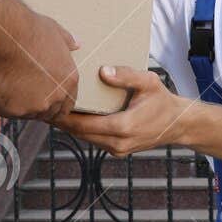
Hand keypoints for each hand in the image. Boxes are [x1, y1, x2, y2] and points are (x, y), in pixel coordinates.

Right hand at [0, 10, 79, 121]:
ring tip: (7, 90)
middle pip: (49, 113)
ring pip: (27, 114)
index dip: (55, 102)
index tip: (42, 97)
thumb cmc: (29, 29)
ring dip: (19, 106)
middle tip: (22, 96)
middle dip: (37, 106)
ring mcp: (36, 106)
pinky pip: (6, 112)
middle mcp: (56, 96)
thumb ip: (68, 42)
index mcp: (70, 80)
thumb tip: (76, 43)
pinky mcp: (15, 109)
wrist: (5, 35)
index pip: (68, 104)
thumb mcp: (56, 31)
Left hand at [56, 66, 189, 155]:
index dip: (64, 117)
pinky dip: (83, 130)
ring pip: (85, 138)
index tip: (49, 104)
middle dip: (61, 121)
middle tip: (43, 106)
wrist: (178, 124)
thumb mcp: (148, 82)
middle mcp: (118, 142)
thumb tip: (102, 71)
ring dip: (70, 126)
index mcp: (123, 127)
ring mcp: (118, 149)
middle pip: (80, 133)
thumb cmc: (163, 101)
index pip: (84, 125)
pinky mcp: (118, 150)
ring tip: (53, 110)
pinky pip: (94, 140)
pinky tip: (73, 117)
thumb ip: (126, 76)